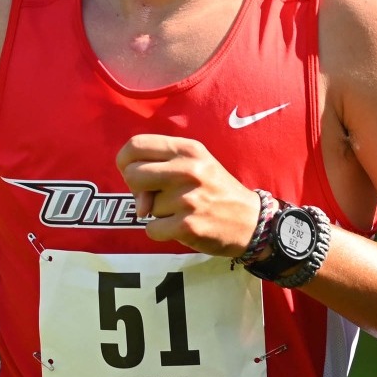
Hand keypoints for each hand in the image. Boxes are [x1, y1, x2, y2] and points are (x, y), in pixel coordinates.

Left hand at [116, 134, 260, 256]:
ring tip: (182, 210)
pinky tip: (180, 227)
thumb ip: (160, 167)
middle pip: (133, 174)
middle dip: (137, 189)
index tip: (135, 173)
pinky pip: (151, 229)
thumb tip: (137, 197)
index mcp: (189, 149)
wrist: (250, 221)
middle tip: (154, 196)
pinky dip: (160, 232)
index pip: (136, 144)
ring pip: (145, 206)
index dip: (126, 161)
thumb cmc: (214, 190)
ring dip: (157, 213)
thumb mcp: (195, 163)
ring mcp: (188, 199)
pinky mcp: (188, 226)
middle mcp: (189, 170)